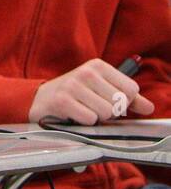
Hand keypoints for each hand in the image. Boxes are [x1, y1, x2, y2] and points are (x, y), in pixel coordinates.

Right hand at [28, 58, 153, 123]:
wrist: (39, 99)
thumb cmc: (75, 95)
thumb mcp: (101, 89)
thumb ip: (128, 98)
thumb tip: (149, 108)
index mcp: (98, 66)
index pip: (132, 89)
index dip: (124, 102)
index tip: (108, 100)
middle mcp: (86, 72)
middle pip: (120, 103)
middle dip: (110, 111)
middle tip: (93, 107)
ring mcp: (73, 85)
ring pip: (106, 112)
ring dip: (97, 118)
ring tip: (83, 111)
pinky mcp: (62, 101)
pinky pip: (90, 119)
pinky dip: (85, 122)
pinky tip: (74, 115)